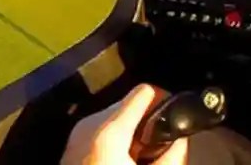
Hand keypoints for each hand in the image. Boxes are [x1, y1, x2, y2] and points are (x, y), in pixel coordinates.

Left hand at [61, 84, 188, 164]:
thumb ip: (172, 157)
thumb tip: (179, 140)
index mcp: (110, 132)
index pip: (144, 92)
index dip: (164, 99)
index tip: (174, 115)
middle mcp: (90, 125)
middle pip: (129, 102)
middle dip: (148, 118)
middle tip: (160, 142)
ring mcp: (77, 135)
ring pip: (114, 115)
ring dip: (132, 129)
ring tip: (142, 155)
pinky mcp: (71, 146)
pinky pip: (101, 129)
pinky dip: (117, 137)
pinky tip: (124, 160)